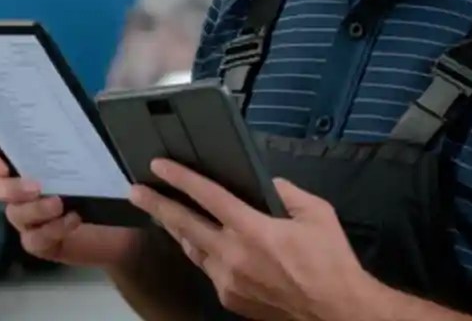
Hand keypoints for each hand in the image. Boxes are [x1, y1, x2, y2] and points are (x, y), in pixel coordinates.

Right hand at [0, 144, 140, 267]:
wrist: (121, 224)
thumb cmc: (101, 183)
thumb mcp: (92, 156)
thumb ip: (79, 135)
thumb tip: (84, 110)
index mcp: (24, 166)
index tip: (2, 159)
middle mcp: (18, 193)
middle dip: (12, 188)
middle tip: (36, 185)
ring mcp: (28, 220)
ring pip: (16, 215)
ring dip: (36, 209)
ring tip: (59, 203)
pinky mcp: (42, 243)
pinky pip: (35, 240)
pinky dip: (52, 230)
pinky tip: (72, 220)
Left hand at [129, 159, 365, 320]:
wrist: (335, 311)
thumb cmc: (329, 260)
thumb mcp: (316, 213)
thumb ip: (286, 192)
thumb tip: (266, 185)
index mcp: (253, 229)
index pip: (207, 196)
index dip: (181, 178)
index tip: (158, 166)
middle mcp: (232, 255)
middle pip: (184, 224)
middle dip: (157, 205)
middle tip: (136, 191)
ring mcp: (227, 280)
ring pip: (192, 249)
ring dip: (176, 229)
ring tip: (161, 213)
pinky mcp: (229, 298)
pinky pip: (208, 269)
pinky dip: (202, 253)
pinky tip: (200, 243)